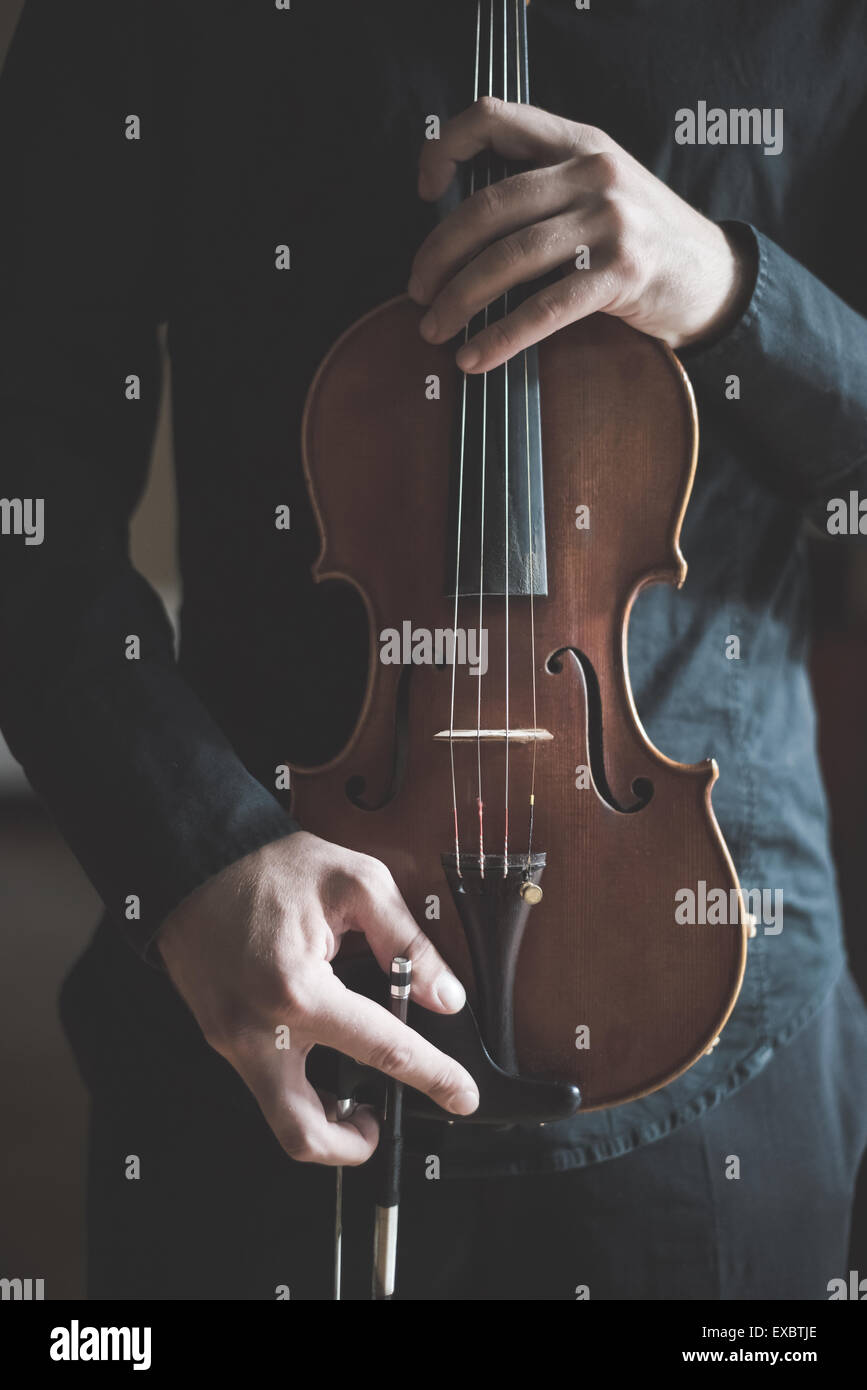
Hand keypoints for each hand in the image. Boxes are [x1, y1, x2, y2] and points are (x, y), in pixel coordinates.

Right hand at [157, 831, 478, 1165]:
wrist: (193, 861)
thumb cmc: (266, 866)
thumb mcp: (356, 883)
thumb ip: (407, 941)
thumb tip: (443, 995)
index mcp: (297, 991)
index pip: (383, 1050)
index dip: (433, 1077)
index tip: (460, 1095)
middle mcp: (257, 1029)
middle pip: (304, 1131)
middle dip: (351, 1145)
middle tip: (381, 1122)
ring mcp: (230, 1039)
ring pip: (278, 1116)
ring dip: (322, 1120)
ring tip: (354, 1098)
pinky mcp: (219, 1036)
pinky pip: (263, 1080)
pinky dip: (298, 1086)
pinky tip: (322, 1054)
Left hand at [409, 97, 752, 369]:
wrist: (713, 276)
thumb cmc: (641, 239)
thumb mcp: (596, 189)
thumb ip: (541, 187)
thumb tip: (455, 224)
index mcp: (578, 141)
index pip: (494, 116)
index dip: (445, 148)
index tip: (423, 192)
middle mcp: (593, 172)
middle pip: (489, 205)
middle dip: (439, 252)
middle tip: (416, 290)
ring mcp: (610, 221)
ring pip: (510, 258)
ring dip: (460, 300)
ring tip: (433, 329)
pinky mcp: (622, 274)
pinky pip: (545, 308)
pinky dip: (502, 338)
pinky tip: (475, 358)